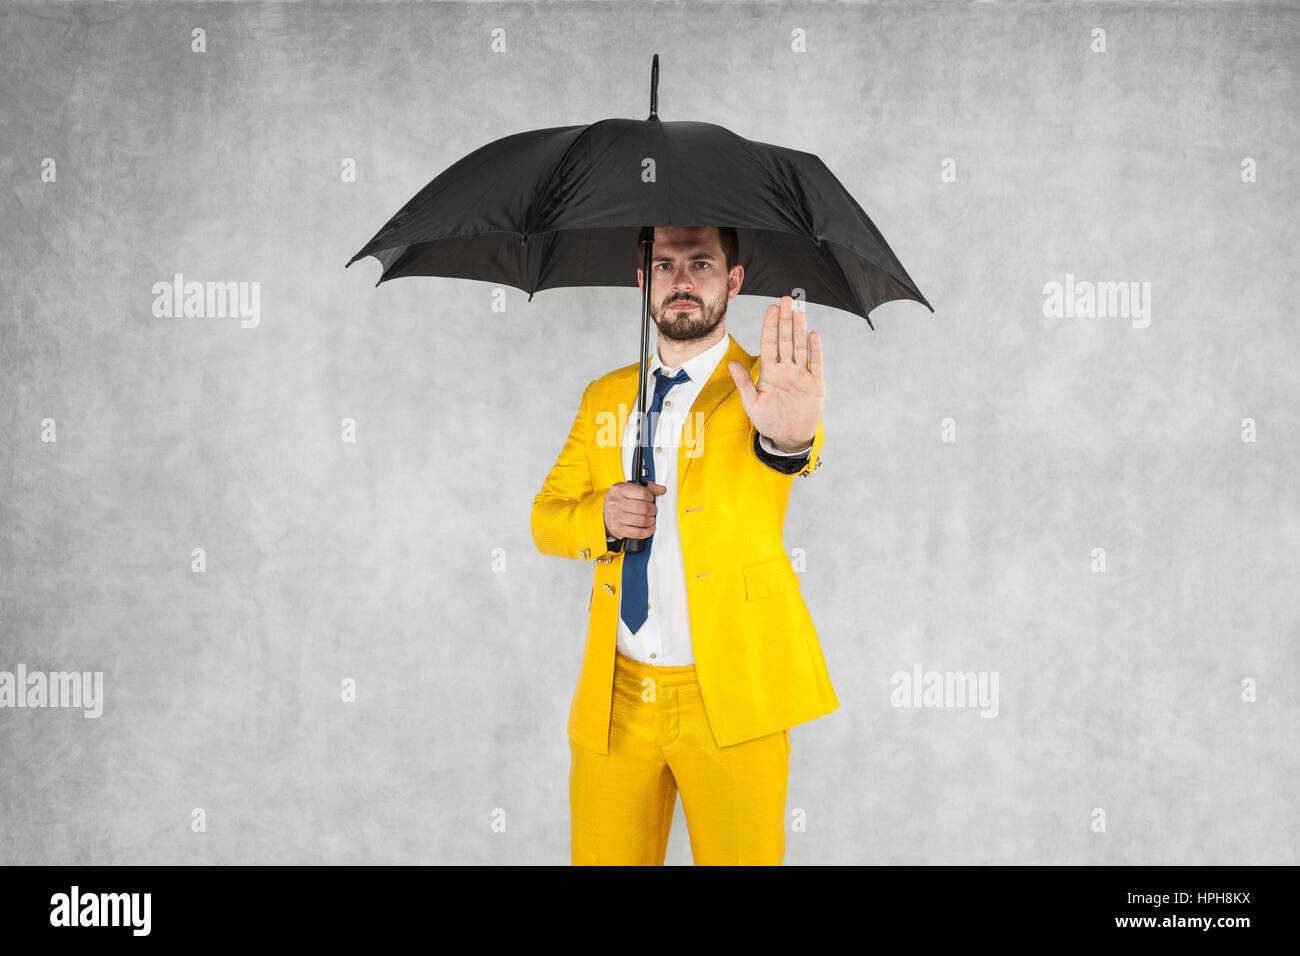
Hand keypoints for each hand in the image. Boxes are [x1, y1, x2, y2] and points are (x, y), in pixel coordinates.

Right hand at [603, 481, 665, 539]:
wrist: (603, 512)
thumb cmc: (617, 500)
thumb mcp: (628, 488)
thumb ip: (646, 488)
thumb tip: (661, 489)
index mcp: (619, 490)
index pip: (643, 493)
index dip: (651, 497)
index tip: (651, 499)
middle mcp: (616, 503)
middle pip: (644, 508)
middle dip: (653, 510)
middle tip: (653, 510)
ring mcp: (616, 517)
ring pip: (642, 521)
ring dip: (651, 521)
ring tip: (650, 519)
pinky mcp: (618, 529)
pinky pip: (637, 533)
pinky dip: (647, 532)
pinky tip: (649, 528)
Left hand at [727, 295, 824, 449]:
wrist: (789, 438)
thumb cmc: (769, 421)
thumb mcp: (752, 404)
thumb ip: (743, 382)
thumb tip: (730, 363)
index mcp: (769, 372)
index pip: (769, 343)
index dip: (770, 325)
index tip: (771, 309)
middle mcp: (786, 369)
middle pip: (785, 339)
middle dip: (785, 319)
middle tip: (786, 300)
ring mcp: (801, 374)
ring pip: (800, 346)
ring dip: (799, 328)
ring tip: (799, 310)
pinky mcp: (815, 383)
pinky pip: (815, 363)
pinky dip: (815, 350)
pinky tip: (813, 335)